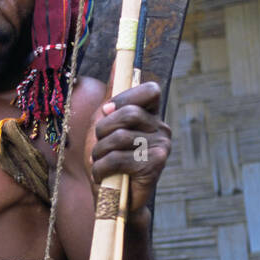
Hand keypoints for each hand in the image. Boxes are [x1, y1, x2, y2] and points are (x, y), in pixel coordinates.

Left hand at [86, 80, 170, 214]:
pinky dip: (101, 167)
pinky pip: (118, 158)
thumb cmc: (109, 160)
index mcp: (152, 115)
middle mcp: (161, 128)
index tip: (106, 111)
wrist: (112, 198)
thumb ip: (114, 95)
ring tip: (99, 162)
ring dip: (99, 152)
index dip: (125, 98)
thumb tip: (118, 61)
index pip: (150, 90)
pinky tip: (102, 175)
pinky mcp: (155, 166)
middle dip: (103, 128)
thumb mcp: (106, 124)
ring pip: (120, 137)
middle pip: (130, 114)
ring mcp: (161, 147)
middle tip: (98, 143)